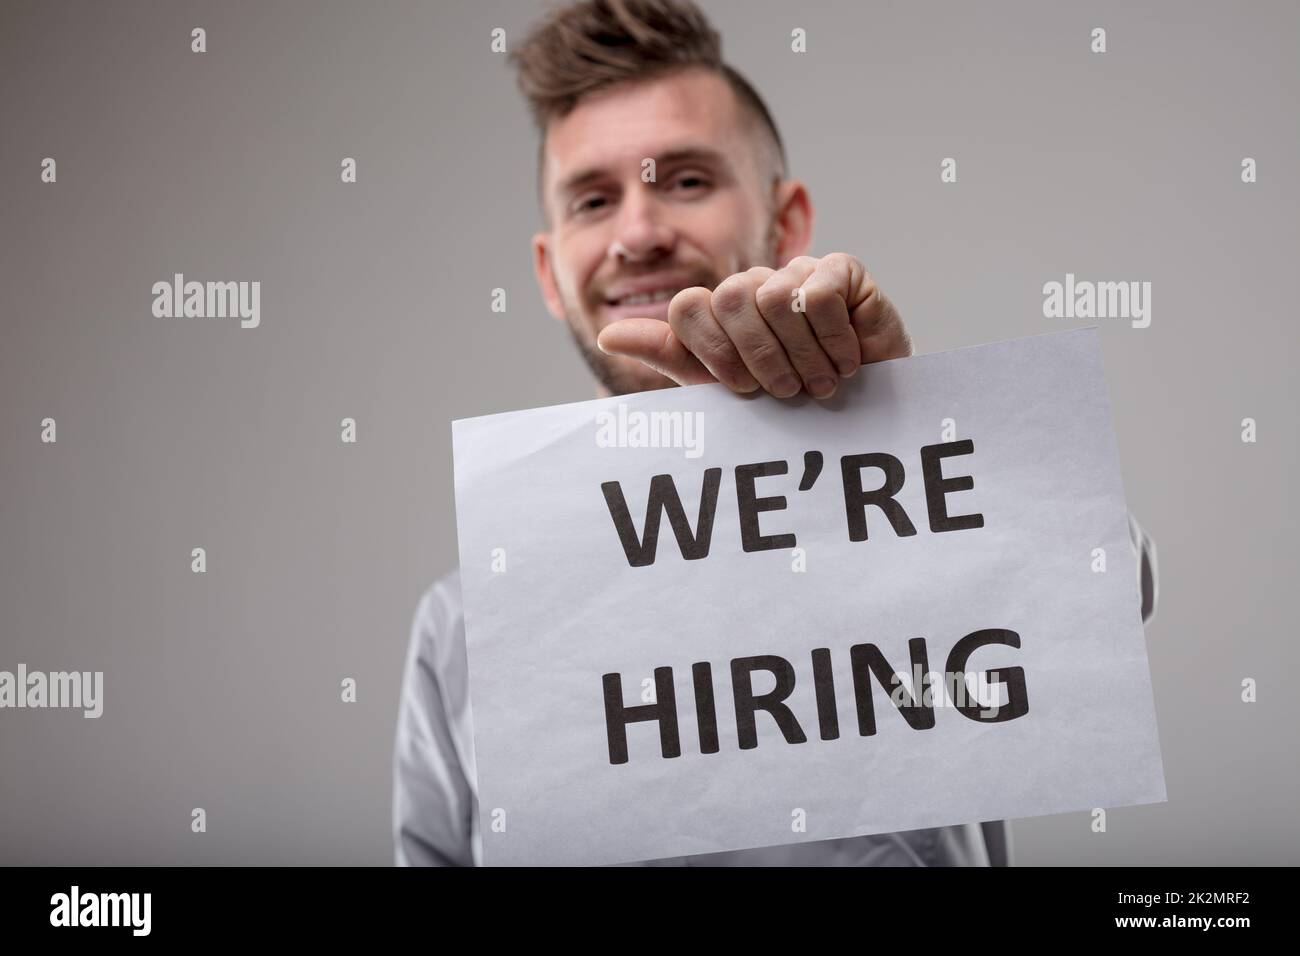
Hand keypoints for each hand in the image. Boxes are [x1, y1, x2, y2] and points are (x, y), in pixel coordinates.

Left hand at [596, 253, 912, 398]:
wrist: (862, 418)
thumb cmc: (791, 404)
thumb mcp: (721, 389)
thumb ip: (668, 357)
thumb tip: (608, 336)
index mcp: (719, 310)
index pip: (688, 307)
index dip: (714, 354)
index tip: (745, 391)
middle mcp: (754, 284)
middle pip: (728, 298)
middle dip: (759, 358)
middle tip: (788, 391)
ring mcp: (797, 272)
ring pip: (775, 297)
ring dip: (802, 356)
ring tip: (821, 380)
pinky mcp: (842, 270)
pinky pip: (820, 292)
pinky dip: (832, 336)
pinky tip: (847, 358)